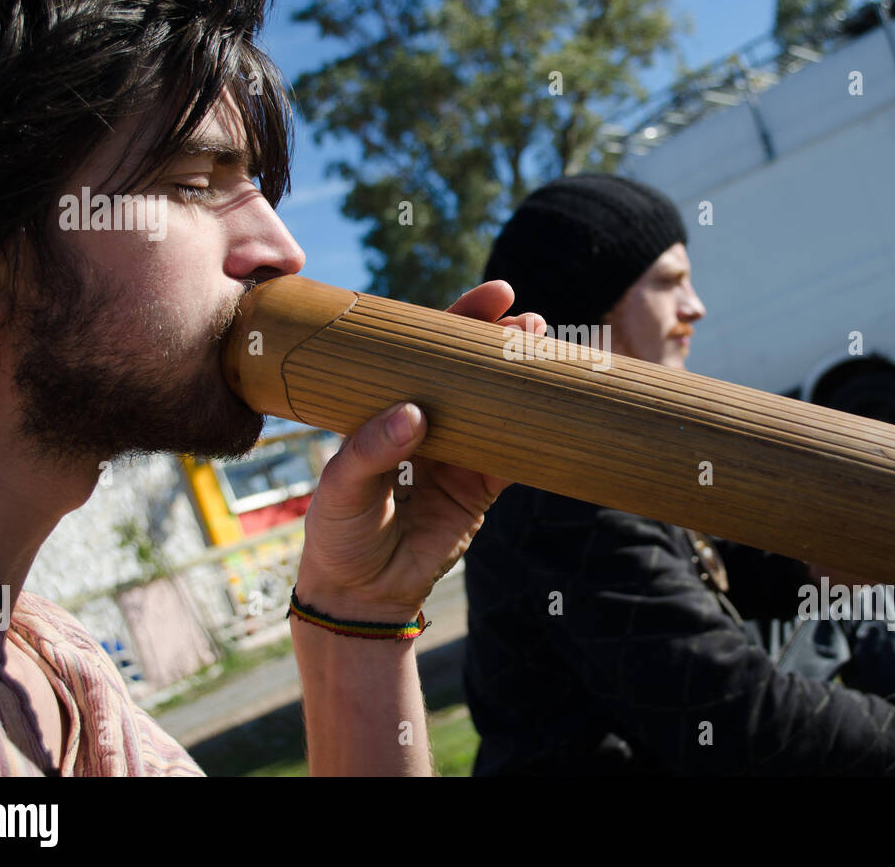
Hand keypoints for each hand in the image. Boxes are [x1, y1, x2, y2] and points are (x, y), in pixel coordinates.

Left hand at [295, 281, 543, 620]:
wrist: (360, 595)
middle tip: (529, 322)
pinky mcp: (479, 490)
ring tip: (544, 351)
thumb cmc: (338, 533)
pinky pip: (514, 459)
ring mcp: (457, 455)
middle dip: (500, 342)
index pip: (424, 353)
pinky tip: (556, 412)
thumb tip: (413, 414)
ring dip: (522, 380)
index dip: (458, 321)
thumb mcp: (340, 487)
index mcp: (387, 408)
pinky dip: (536, 437)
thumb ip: (370, 450)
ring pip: (497, 407)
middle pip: (468, 371)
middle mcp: (426, 425)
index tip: (493, 299)